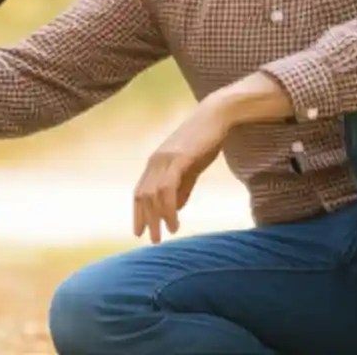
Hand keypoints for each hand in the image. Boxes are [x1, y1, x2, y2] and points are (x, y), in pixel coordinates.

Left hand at [133, 98, 231, 243]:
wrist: (218, 116)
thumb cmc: (206, 140)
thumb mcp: (192, 167)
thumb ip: (183, 187)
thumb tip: (175, 208)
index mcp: (156, 162)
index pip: (140, 191)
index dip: (138, 213)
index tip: (140, 232)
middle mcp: (156, 161)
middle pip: (142, 196)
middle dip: (146, 221)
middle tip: (153, 242)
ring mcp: (165, 159)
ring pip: (153, 195)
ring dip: (157, 218)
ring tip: (165, 235)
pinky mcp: (178, 159)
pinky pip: (167, 189)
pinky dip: (168, 208)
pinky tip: (174, 222)